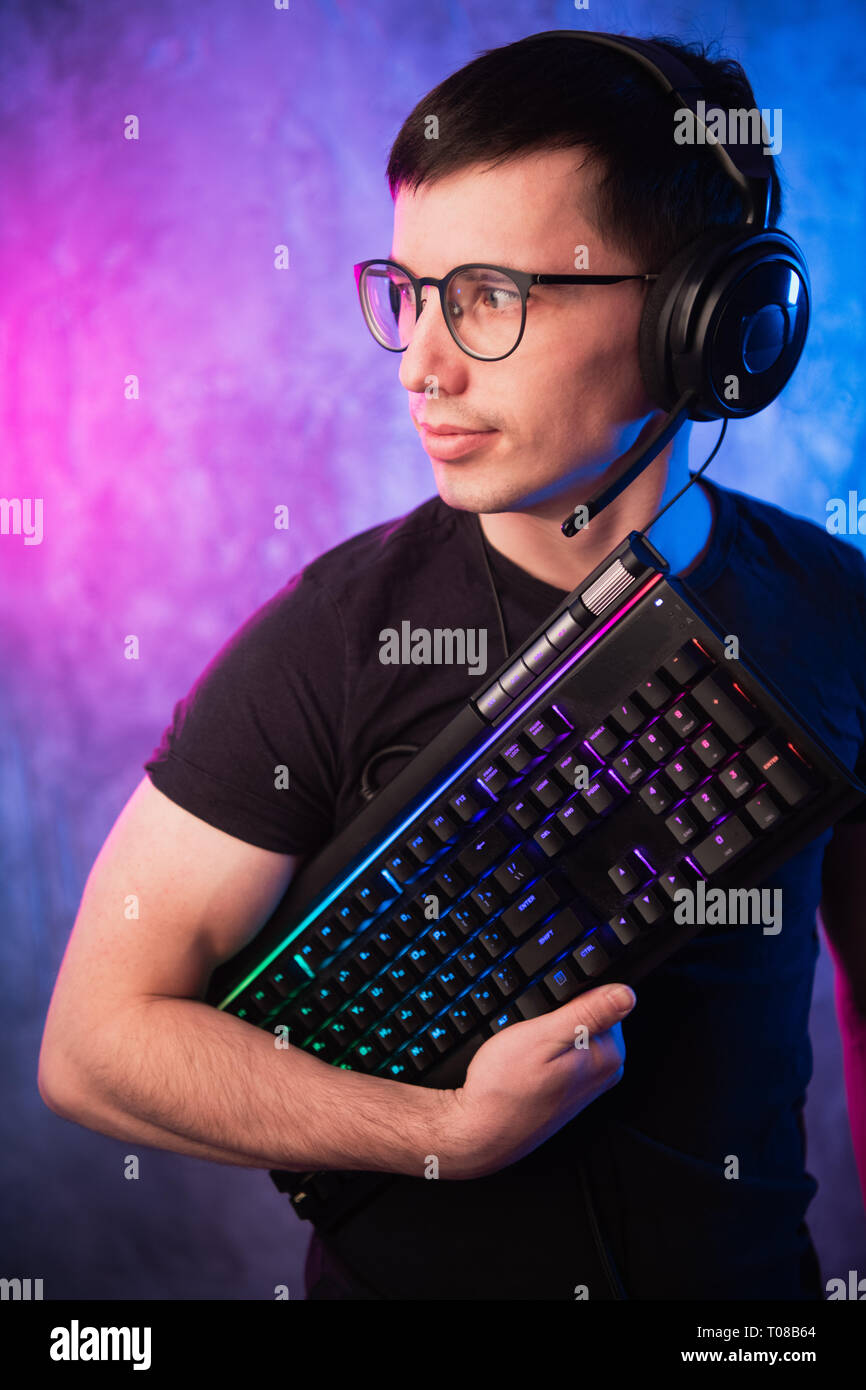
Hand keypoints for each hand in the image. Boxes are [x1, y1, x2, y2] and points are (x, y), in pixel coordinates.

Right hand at [447, 983, 635, 1178]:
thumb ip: (589, 1014)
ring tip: (527, 1051)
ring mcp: (587, 1084)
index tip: (547, 1014)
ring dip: (551, 1034)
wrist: (480, 1132)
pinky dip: (545, 1051)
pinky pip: (563, 1054)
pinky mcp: (569, 1091)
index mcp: (607, 1056)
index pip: (604, 1000)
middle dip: (561, 1016)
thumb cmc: (506, 1090)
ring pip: (574, 1035)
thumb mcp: (544, 1037)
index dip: (569, 998)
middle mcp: (604, 1072)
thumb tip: (627, 994)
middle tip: (532, 1033)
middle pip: (591, 1017)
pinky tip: (527, 1063)